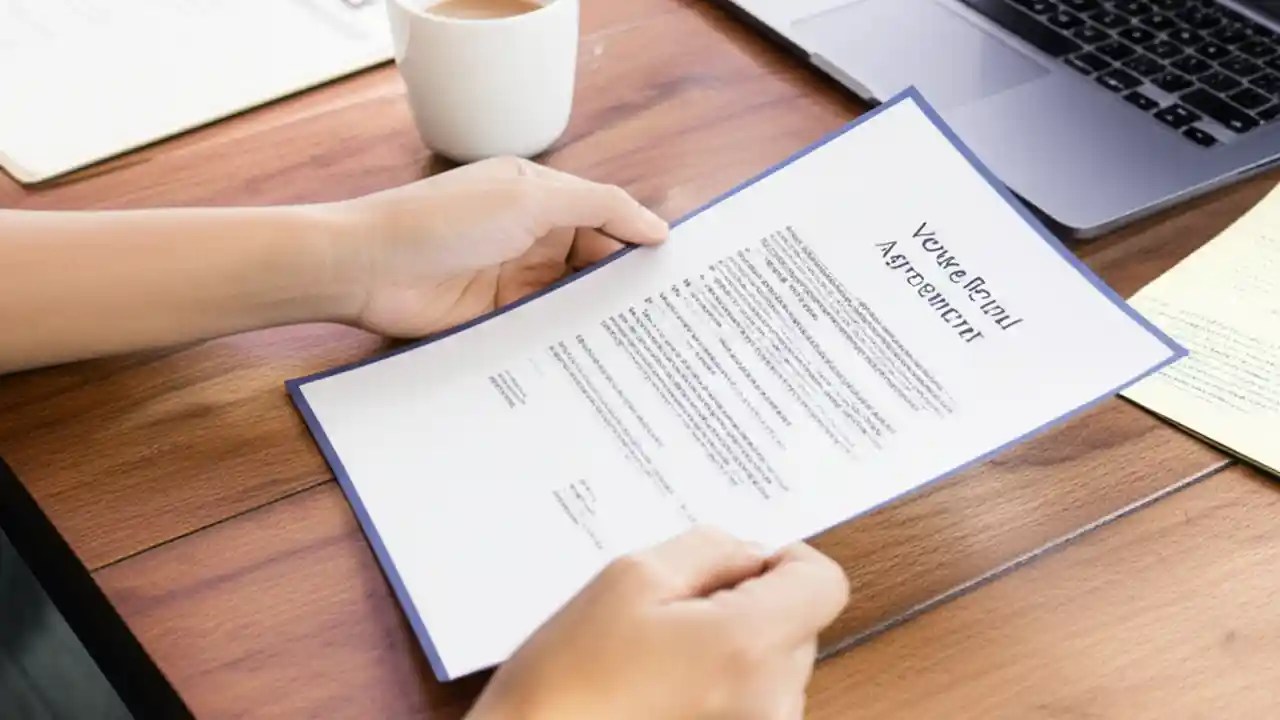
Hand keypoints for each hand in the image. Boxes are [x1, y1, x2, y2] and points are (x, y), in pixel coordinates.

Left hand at [326, 156, 668, 337]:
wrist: (366, 268)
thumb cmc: (443, 220)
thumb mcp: (530, 198)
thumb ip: (599, 207)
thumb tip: (658, 228)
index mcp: (541, 197)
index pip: (607, 220)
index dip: (640, 245)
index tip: (680, 276)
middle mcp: (531, 237)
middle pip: (593, 265)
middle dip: (625, 289)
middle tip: (673, 321)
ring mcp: (514, 281)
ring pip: (572, 302)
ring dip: (599, 319)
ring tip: (648, 348)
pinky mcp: (498, 320)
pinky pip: (544, 330)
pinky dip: (568, 342)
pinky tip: (600, 362)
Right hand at [467, 527, 849, 719]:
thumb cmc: (568, 680)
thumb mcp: (630, 578)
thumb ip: (709, 549)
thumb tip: (753, 554)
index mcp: (749, 647)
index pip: (823, 582)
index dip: (784, 561)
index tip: (740, 566)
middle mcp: (772, 703)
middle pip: (800, 624)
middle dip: (750, 606)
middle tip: (672, 620)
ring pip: (777, 666)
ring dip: (736, 651)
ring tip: (661, 664)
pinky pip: (757, 703)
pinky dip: (725, 689)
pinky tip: (667, 695)